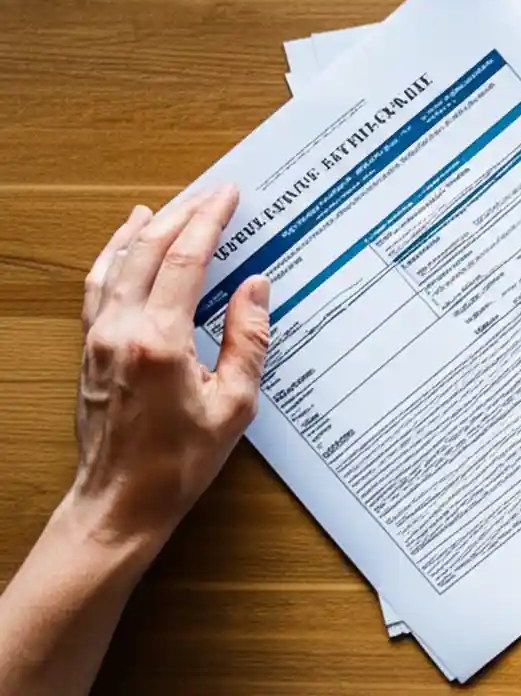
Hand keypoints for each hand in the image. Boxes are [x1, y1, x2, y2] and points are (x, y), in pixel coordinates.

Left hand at [69, 185, 270, 550]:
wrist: (120, 502)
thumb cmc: (179, 464)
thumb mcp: (235, 405)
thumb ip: (247, 340)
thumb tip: (255, 289)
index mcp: (160, 341)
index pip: (187, 261)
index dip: (210, 221)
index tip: (228, 195)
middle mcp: (121, 330)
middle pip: (149, 250)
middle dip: (183, 215)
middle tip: (210, 193)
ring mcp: (98, 338)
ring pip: (118, 262)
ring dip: (146, 229)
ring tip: (168, 206)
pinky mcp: (90, 350)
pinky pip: (99, 286)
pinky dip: (113, 255)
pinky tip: (123, 244)